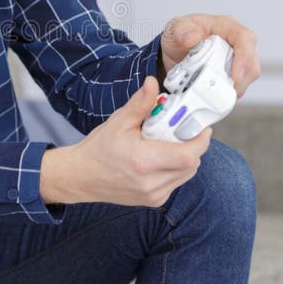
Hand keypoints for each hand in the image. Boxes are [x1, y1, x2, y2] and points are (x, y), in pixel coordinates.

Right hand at [39, 76, 211, 206]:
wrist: (81, 176)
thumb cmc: (99, 149)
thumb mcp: (119, 121)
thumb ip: (140, 103)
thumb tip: (152, 83)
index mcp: (143, 161)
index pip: (188, 156)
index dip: (200, 140)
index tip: (201, 127)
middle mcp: (151, 182)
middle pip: (192, 165)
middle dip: (193, 146)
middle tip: (183, 131)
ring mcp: (153, 195)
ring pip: (187, 175)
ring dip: (186, 158)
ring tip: (170, 143)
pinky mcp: (154, 201)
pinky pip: (176, 182)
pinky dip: (175, 169)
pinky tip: (161, 158)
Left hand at [160, 13, 259, 97]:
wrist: (175, 50)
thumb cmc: (180, 35)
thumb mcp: (175, 29)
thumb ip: (180, 31)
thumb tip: (191, 38)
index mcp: (226, 26)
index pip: (245, 38)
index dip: (244, 57)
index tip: (235, 76)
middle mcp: (236, 42)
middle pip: (251, 62)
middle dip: (239, 80)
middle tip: (220, 90)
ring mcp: (238, 58)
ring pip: (247, 77)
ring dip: (233, 88)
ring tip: (213, 93)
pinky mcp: (235, 73)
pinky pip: (239, 86)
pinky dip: (228, 93)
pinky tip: (214, 95)